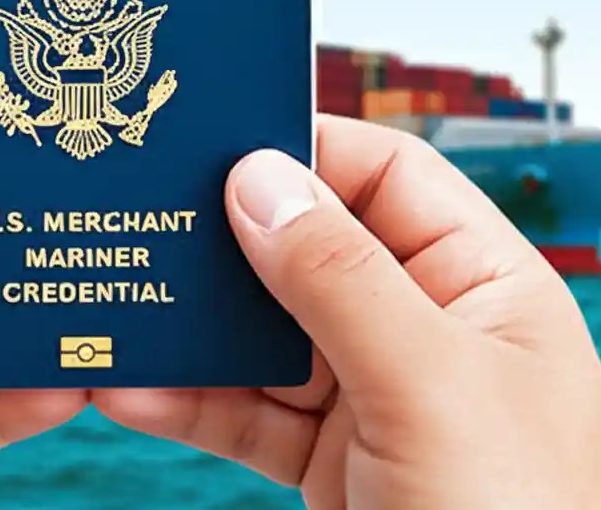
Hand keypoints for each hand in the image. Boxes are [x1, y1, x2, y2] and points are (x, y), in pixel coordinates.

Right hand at [95, 116, 600, 508]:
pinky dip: (189, 401)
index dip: (303, 149)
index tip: (211, 142)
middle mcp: (426, 327)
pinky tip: (130, 390)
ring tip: (117, 306)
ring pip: (265, 335)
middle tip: (139, 217)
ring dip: (193, 328)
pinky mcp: (329, 459)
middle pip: (309, 250)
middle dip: (225, 240)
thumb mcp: (430, 388)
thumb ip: (341, 280)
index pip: (385, 176)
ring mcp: (374, 395)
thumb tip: (257, 180)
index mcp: (483, 283)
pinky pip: (246, 412)